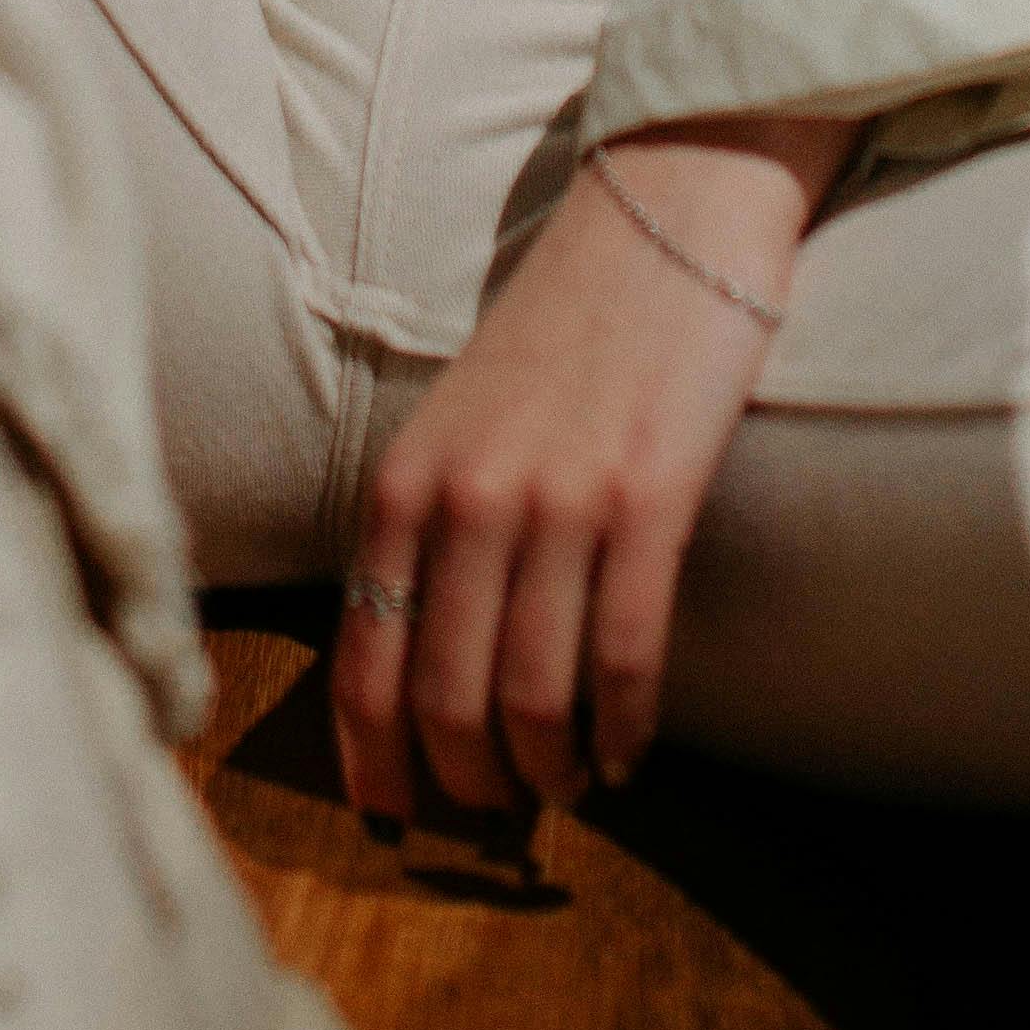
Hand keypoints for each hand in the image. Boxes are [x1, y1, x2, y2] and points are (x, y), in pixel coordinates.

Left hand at [330, 117, 849, 821]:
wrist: (666, 208)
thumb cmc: (566, 324)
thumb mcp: (459, 420)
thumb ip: (432, 525)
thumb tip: (426, 660)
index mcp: (403, 484)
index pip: (362, 668)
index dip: (377, 766)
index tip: (397, 820)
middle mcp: (465, 500)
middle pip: (446, 702)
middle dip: (471, 786)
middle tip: (501, 814)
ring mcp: (556, 500)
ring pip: (534, 697)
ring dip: (552, 771)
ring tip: (572, 787)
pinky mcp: (648, 496)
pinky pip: (624, 655)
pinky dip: (624, 727)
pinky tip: (630, 750)